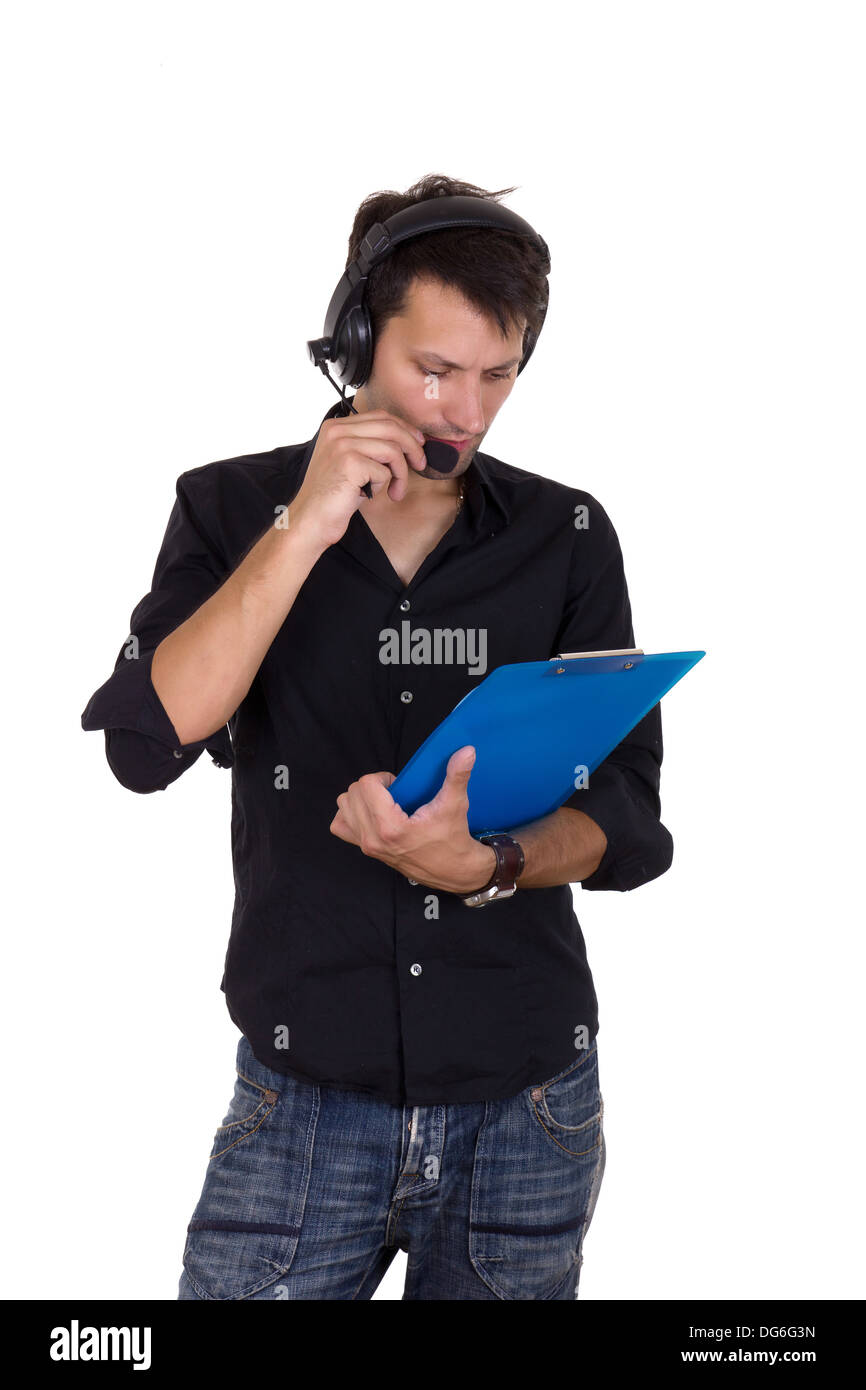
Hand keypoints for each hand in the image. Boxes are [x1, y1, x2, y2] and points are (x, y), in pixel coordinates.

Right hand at [291, 410, 427, 549]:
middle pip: (390, 427)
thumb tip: (408, 441)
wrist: (311, 520)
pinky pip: (384, 471)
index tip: (418, 443)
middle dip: (412, 446)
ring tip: (396, 491)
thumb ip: (369, 446)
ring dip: (401, 473)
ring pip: (392, 449)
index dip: (404, 429)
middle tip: (421, 464)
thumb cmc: (333, 497)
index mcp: (335, 427)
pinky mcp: (350, 463)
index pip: (380, 416)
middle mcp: (337, 431)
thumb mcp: (350, 463)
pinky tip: (367, 495)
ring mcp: (342, 445)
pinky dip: (382, 486)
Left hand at [328, 745, 496, 893]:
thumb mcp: (455, 805)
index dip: (381, 778)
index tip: (397, 784)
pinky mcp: (366, 850)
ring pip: (343, 807)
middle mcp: (373, 838)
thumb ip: (457, 776)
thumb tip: (466, 751)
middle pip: (352, 793)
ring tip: (381, 801)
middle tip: (392, 792)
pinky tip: (370, 812)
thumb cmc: (452, 839)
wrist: (453, 870)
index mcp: (391, 827)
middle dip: (371, 786)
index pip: (366, 785)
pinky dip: (350, 815)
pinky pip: (341, 826)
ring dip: (359, 798)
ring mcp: (367, 846)